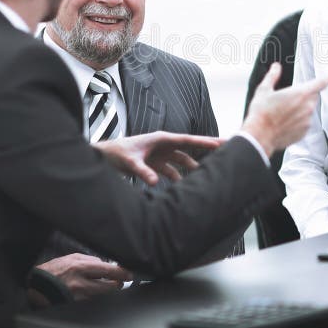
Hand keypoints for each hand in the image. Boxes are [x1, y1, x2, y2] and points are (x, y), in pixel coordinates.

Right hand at [35, 254, 132, 301]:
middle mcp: (80, 281)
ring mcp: (77, 296)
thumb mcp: (72, 258)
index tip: (129, 274)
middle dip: (117, 285)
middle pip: (109, 286)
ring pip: (102, 296)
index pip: (108, 270)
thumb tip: (106, 265)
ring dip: (107, 292)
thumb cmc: (54, 269)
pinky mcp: (74, 305)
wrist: (36, 284)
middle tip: (120, 282)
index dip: (122, 273)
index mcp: (81, 266)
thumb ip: (90, 261)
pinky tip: (93, 294)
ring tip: (107, 288)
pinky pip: (92, 302)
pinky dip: (95, 298)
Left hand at [94, 132, 221, 186]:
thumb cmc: (116, 153)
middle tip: (224, 151)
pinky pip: (172, 170)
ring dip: (192, 169)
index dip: (204, 142)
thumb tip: (155, 182)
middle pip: (189, 148)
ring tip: (205, 178)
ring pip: (182, 161)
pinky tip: (184, 188)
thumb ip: (143, 171)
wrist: (103, 156)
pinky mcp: (155, 163)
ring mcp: (160, 154)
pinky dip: (178, 178)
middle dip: (206, 150)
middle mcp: (164, 145)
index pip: (188, 140)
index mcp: (161, 139)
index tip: (220, 143)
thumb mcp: (130, 162)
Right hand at [241, 63, 327, 156]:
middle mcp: (307, 107)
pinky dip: (297, 122)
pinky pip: (304, 123)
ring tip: (282, 113)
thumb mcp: (264, 90)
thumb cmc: (261, 112)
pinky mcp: (304, 132)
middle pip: (312, 97)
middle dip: (304, 96)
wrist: (259, 136)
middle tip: (288, 100)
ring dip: (300, 109)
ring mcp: (307, 121)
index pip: (320, 83)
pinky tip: (284, 123)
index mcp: (300, 93)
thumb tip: (276, 67)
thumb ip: (273, 76)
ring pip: (308, 111)